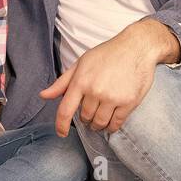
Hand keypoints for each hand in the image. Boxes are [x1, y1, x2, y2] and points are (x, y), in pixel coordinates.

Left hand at [40, 20, 177, 136]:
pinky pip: (116, 123)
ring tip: (100, 119)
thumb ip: (62, 82)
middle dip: (86, 118)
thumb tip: (43, 95)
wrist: (136, 47)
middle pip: (85, 117)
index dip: (61, 125)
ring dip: (98, 124)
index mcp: (80, 81)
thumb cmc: (107, 54)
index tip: (61, 133)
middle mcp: (95, 91)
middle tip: (91, 112)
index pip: (65, 110)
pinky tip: (111, 121)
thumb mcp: (81, 63)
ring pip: (100, 123)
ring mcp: (112, 97)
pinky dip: (112, 126)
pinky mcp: (128, 102)